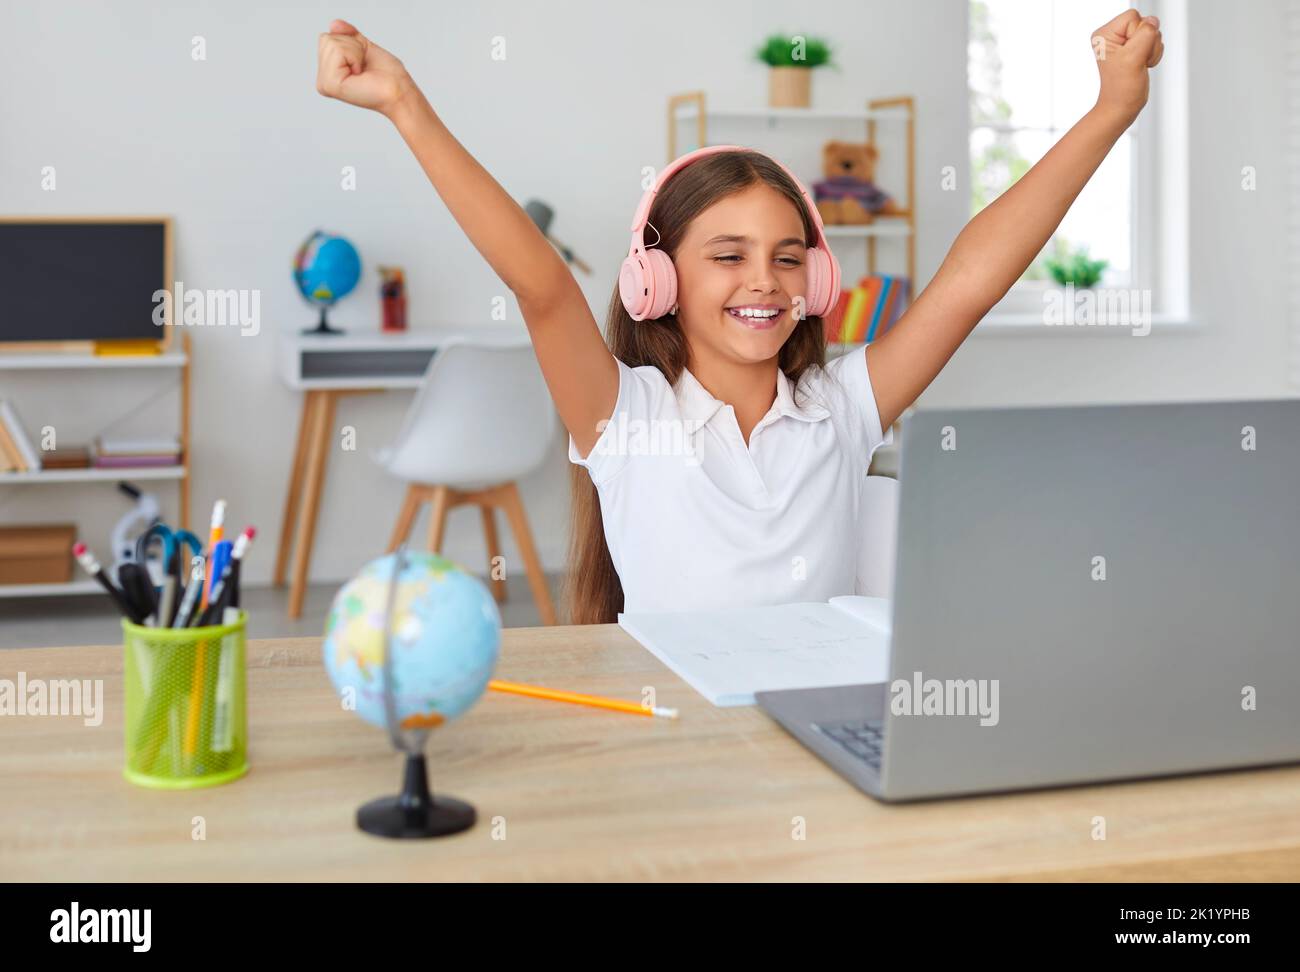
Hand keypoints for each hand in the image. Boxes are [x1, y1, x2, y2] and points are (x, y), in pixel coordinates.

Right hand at [316, 19, 413, 117]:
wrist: (399, 90)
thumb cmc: (387, 75)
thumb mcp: (363, 47)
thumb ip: (347, 35)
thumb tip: (333, 24)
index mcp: (328, 73)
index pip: (326, 38)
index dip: (350, 42)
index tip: (362, 61)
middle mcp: (323, 80)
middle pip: (326, 38)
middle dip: (352, 46)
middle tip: (364, 66)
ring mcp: (325, 83)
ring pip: (331, 43)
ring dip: (354, 52)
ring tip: (362, 70)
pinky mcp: (330, 85)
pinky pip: (338, 51)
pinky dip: (355, 57)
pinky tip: (360, 74)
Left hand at [1091, 9, 1163, 123]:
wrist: (1122, 105)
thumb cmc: (1121, 87)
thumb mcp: (1133, 57)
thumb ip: (1146, 33)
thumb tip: (1153, 22)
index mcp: (1104, 34)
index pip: (1133, 16)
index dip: (1139, 34)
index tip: (1131, 53)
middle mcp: (1113, 35)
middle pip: (1145, 22)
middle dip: (1147, 42)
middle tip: (1136, 60)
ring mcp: (1125, 41)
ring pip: (1153, 31)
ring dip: (1151, 49)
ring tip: (1138, 63)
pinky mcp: (1135, 47)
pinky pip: (1155, 40)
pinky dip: (1153, 53)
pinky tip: (1142, 64)